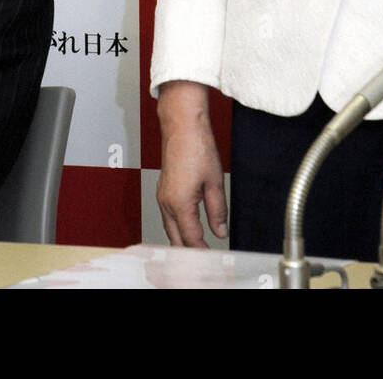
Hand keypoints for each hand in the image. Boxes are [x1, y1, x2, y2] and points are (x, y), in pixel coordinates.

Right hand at [156, 81, 227, 247]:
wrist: (182, 124)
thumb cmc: (197, 146)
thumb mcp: (215, 181)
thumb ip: (217, 210)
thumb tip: (220, 230)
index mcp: (180, 203)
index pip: (191, 238)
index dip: (202, 251)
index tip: (213, 258)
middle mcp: (166, 202)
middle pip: (176, 238)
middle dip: (189, 251)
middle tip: (204, 257)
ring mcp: (162, 195)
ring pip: (170, 228)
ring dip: (182, 239)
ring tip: (197, 247)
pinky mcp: (163, 188)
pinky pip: (168, 216)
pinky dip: (177, 226)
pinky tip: (187, 227)